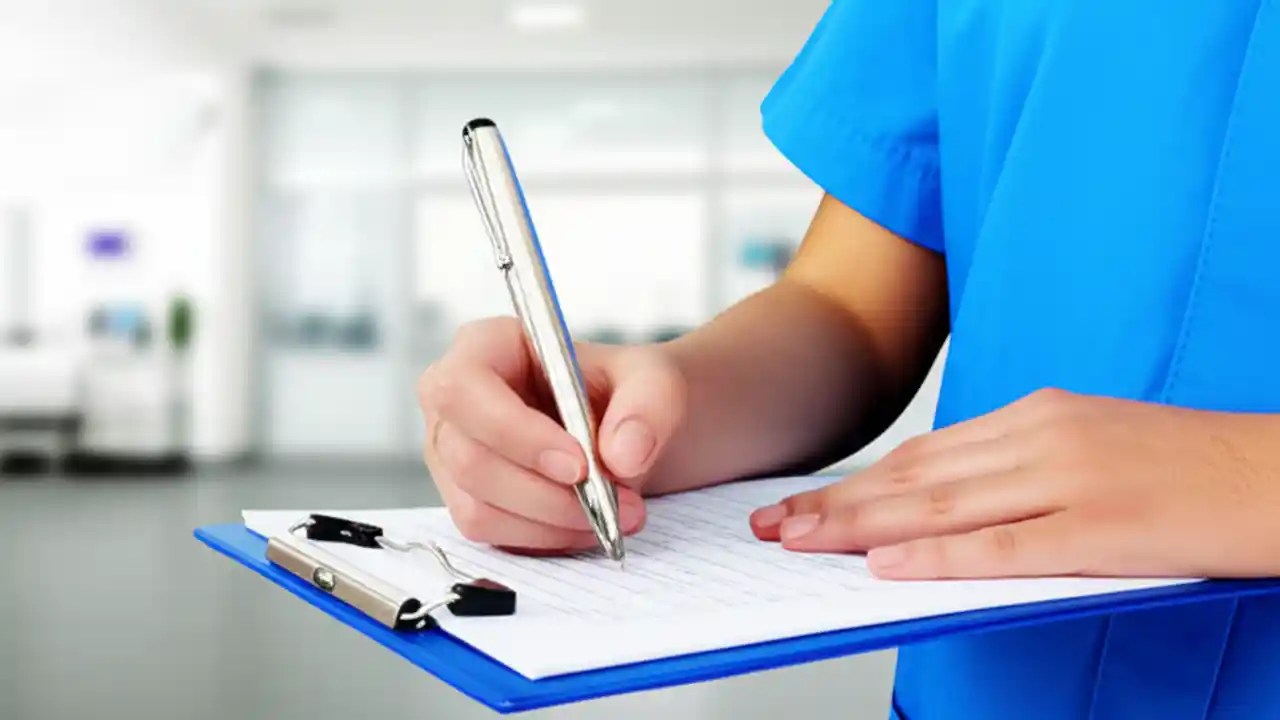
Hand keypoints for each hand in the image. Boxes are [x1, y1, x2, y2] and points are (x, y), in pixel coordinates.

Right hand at [418, 317, 686, 553]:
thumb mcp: (656, 380)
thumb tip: (622, 455)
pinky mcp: (468, 500)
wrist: (633, 429)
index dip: (513, 432)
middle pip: (468, 459)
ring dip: (552, 522)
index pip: (463, 388)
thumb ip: (648, 406)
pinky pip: (492, 535)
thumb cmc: (629, 390)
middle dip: (546, 493)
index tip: (579, 464)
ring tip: (614, 514)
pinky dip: (545, 538)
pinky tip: (587, 524)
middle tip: (614, 500)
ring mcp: (453, 455)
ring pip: (478, 507)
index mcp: (486, 347)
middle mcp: (456, 402)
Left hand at [749, 388, 1279, 579]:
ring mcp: (1067, 482)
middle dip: (834, 505)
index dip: (855, 483)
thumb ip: (1018, 462)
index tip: (802, 501)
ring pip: (939, 509)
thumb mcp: (1089, 442)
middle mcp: (1040, 439)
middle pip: (915, 480)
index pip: (923, 457)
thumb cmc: (1186, 465)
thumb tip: (945, 496)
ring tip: (797, 543)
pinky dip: (936, 559)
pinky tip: (886, 569)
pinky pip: (1001, 548)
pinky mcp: (1099, 529)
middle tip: (770, 525)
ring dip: (859, 529)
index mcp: (1036, 416)